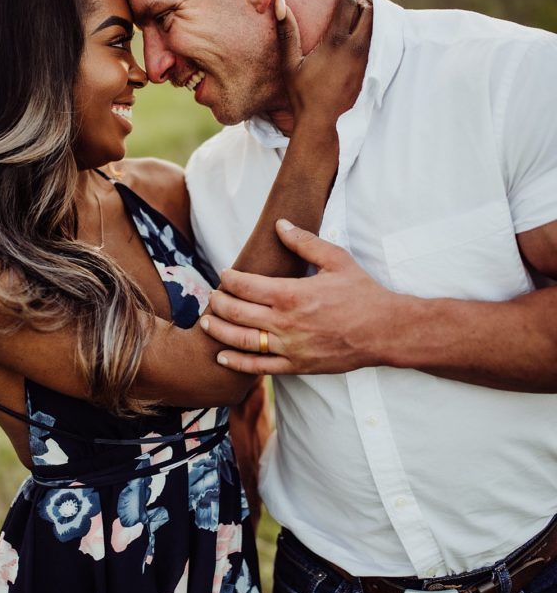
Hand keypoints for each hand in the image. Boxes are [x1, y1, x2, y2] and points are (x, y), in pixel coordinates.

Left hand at [201, 220, 400, 374]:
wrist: (384, 330)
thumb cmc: (362, 293)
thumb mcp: (336, 260)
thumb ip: (304, 242)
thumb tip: (280, 224)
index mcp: (292, 294)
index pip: (246, 285)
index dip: (229, 279)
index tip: (225, 274)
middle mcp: (285, 322)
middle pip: (237, 312)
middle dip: (218, 303)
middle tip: (211, 296)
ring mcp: (289, 347)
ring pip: (242, 341)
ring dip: (220, 331)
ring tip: (207, 322)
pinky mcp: (296, 365)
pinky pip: (260, 368)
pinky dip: (237, 363)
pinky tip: (222, 356)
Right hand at [275, 0, 371, 136]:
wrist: (322, 122)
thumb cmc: (302, 93)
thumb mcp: (290, 63)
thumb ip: (287, 30)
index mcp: (336, 41)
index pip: (349, 3)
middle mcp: (356, 48)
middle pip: (369, 11)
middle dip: (363, 2)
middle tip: (355, 1)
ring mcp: (367, 60)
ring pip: (377, 26)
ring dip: (370, 17)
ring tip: (360, 15)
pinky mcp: (371, 71)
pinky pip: (378, 43)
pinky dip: (373, 34)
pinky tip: (363, 36)